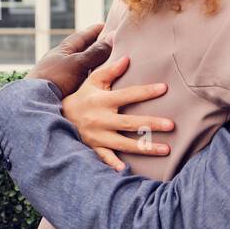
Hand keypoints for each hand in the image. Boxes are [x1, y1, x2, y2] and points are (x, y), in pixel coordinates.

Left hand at [27, 25, 112, 96]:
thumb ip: (95, 52)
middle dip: (96, 47)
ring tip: (110, 63)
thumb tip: (112, 37)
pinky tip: (98, 82)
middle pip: (82, 50)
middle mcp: (62, 61)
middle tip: (112, 44)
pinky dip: (91, 77)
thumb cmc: (54, 78)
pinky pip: (82, 79)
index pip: (81, 36)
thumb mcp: (77, 63)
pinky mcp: (63, 89)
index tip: (106, 25)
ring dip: (95, 64)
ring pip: (83, 66)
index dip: (94, 30)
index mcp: (63, 50)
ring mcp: (62, 75)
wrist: (35, 101)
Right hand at [61, 55, 173, 171]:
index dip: (146, 92)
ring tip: (166, 149)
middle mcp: (101, 119)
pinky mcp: (94, 147)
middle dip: (151, 124)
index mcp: (103, 101)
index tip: (164, 88)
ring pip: (124, 143)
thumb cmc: (83, 96)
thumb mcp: (93, 81)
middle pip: (130, 123)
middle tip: (171, 125)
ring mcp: (98, 136)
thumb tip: (127, 58)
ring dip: (145, 147)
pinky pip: (106, 158)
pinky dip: (114, 164)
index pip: (128, 95)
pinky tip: (128, 170)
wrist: (58, 116)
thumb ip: (110, 70)